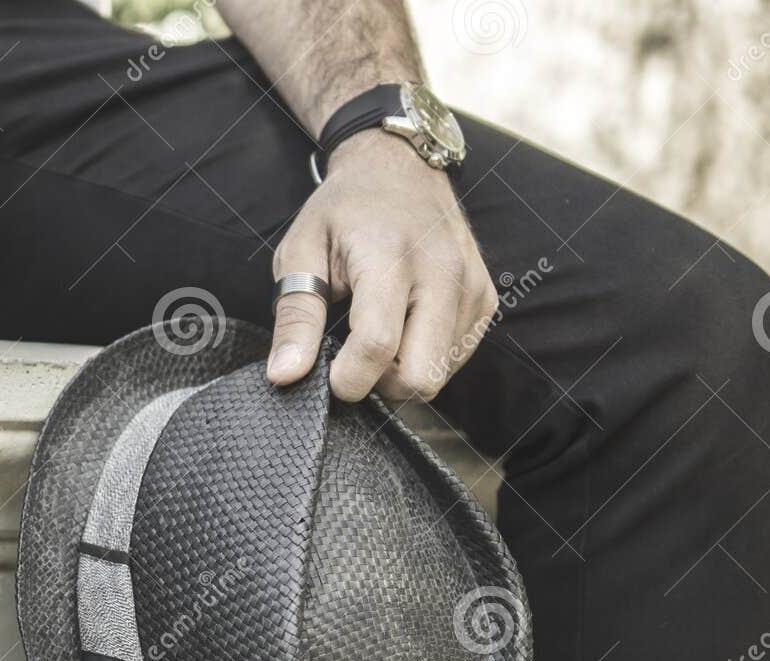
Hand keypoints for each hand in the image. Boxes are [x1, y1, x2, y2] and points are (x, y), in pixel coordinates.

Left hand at [265, 131, 496, 402]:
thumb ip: (295, 317)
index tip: (326, 373)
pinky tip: (402, 328)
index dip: (346, 379)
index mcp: (389, 257)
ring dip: (400, 374)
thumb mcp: (301, 252)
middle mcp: (442, 273)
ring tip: (374, 336)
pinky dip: (424, 358)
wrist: (399, 167)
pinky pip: (454, 358)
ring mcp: (470, 287)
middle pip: (419, 377)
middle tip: (351, 358)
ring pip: (439, 375)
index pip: (376, 346)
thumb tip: (284, 375)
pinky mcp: (485, 299)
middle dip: (378, 385)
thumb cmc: (344, 211)